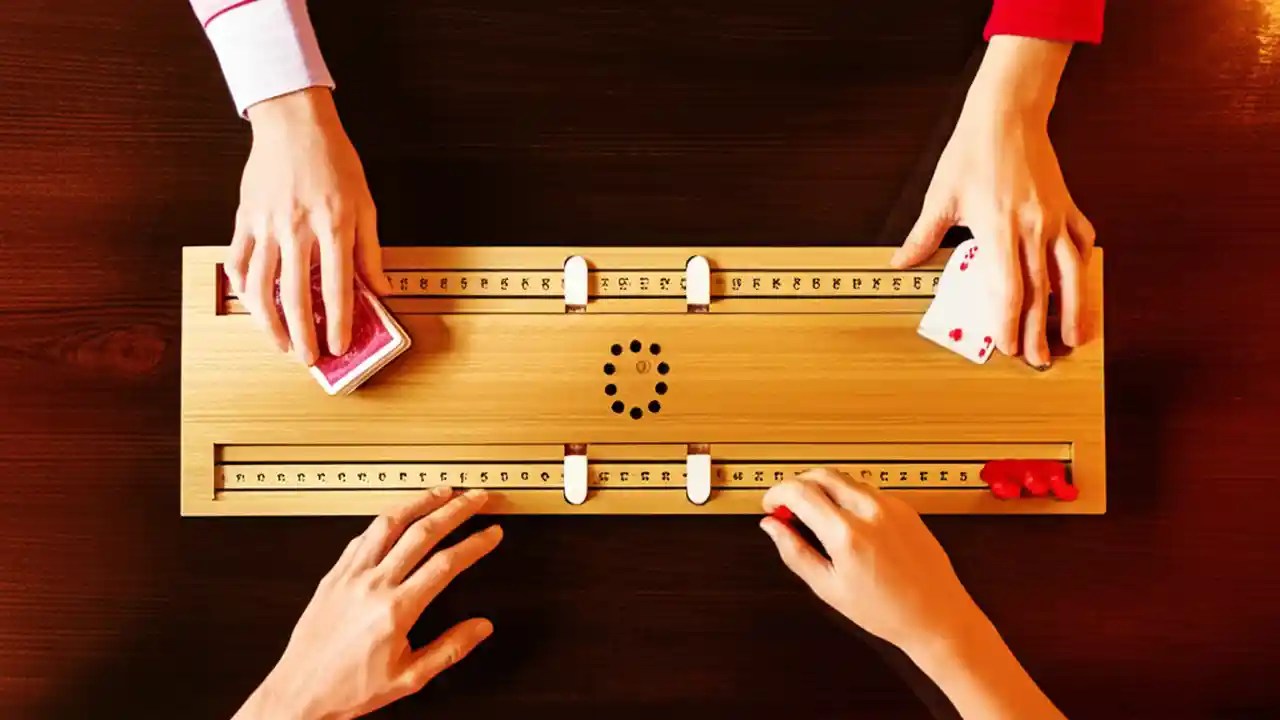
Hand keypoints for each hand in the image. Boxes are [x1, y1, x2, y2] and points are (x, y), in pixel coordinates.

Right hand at [226, 87, 392, 365]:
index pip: (337, 287)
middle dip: (303, 335)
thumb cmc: (333, 160)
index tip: (340, 346)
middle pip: (297, 296)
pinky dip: (242, 289)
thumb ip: (371, 251)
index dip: (339, 322)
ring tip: (280, 343)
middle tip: (309, 358)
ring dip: (269, 323)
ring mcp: (267, 225)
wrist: (294, 123)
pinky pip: (238, 262)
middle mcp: (298, 228)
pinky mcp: (245, 219)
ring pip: (260, 287)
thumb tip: (382, 289)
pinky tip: (253, 306)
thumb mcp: (365, 204)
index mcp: (333, 225)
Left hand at [234, 488, 502, 719]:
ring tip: (440, 492)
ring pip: (389, 524)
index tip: (491, 533)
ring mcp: (350, 576)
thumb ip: (450, 649)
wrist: (300, 691)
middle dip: (455, 510)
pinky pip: (361, 537)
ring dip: (418, 502)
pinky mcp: (333, 575)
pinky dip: (384, 521)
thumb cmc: (349, 688)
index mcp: (396, 610)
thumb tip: (480, 628)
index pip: (446, 564)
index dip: (474, 544)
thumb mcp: (410, 677)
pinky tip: (396, 517)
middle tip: (475, 498)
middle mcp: (373, 586)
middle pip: (422, 533)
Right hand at [761, 470, 1065, 719]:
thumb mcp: (828, 588)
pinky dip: (848, 497)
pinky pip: (867, 491)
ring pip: (844, 479)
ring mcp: (890, 506)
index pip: (799, 492)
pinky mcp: (904, 507)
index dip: (777, 493)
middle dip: (798, 484)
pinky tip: (847, 523)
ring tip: (817, 518)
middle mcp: (869, 511)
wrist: (936, 616)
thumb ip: (795, 552)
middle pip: (821, 474)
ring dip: (823, 489)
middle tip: (788, 506)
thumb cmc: (886, 610)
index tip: (770, 505)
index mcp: (846, 534)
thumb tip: (772, 526)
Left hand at [892, 36, 1095, 369]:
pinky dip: (1084, 267)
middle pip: (1041, 292)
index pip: (1008, 290)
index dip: (1009, 323)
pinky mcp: (1068, 207)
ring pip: (1072, 275)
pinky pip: (1082, 244)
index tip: (1007, 347)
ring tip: (1075, 339)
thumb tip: (900, 262)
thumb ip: (923, 236)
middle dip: (1039, 331)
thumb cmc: (972, 152)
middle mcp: (1033, 230)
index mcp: (999, 231)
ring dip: (1075, 311)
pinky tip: (1083, 286)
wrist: (1007, 114)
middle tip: (1039, 360)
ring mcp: (1055, 219)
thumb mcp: (941, 196)